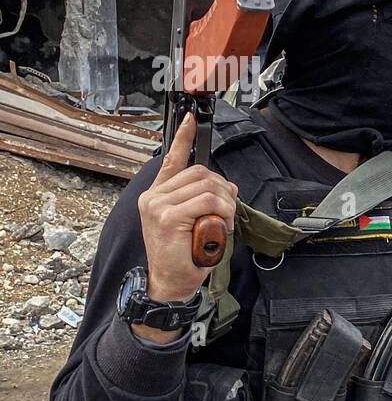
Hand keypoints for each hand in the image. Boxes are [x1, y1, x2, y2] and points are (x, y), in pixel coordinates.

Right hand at [137, 113, 237, 305]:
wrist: (172, 281)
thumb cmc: (185, 254)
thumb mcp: (198, 221)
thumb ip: (206, 200)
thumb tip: (227, 186)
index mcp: (159, 194)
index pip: (172, 159)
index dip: (184, 138)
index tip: (190, 119)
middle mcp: (154, 196)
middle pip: (200, 172)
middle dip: (223, 190)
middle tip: (227, 212)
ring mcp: (158, 205)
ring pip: (206, 186)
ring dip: (225, 205)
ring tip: (222, 223)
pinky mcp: (167, 216)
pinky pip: (207, 202)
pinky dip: (222, 213)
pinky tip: (219, 227)